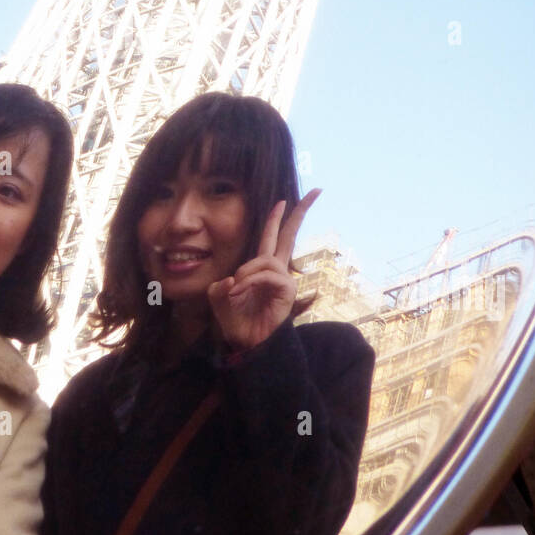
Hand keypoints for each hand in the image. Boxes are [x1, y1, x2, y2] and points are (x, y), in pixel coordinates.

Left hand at [208, 189, 321, 350]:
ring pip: (264, 261)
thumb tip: (232, 278)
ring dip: (245, 274)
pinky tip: (240, 290)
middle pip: (289, 234)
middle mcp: (277, 269)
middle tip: (316, 191)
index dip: (277, 218)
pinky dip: (249, 281)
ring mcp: (284, 279)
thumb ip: (220, 284)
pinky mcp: (287, 290)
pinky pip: (265, 275)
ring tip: (235, 290)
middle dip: (300, 212)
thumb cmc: (235, 319)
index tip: (285, 199)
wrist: (246, 342)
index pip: (272, 237)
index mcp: (262, 267)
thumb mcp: (219, 297)